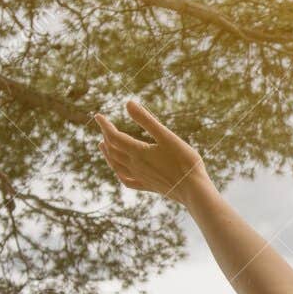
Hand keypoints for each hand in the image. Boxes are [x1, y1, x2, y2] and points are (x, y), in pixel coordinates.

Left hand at [95, 99, 213, 207]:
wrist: (194, 190)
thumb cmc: (184, 161)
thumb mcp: (167, 137)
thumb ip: (147, 120)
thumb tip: (128, 103)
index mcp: (138, 152)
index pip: (114, 136)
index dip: (105, 125)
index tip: (98, 116)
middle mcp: (135, 165)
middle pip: (113, 150)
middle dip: (106, 137)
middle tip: (104, 127)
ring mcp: (141, 177)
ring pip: (116, 165)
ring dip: (107, 154)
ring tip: (103, 146)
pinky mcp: (149, 186)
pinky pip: (128, 181)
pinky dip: (119, 174)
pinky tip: (119, 172)